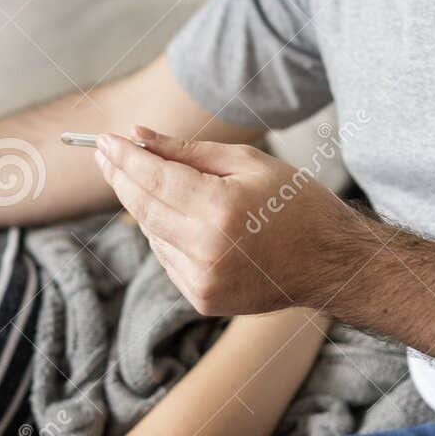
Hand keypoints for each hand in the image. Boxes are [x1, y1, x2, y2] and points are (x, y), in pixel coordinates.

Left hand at [91, 124, 352, 315]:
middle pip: (143, 206)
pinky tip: (179, 216)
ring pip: (150, 232)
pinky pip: (165, 257)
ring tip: (149, 178)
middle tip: (104, 153)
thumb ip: (187, 150)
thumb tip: (138, 136)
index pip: (155, 178)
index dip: (125, 157)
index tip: (105, 140)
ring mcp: (203, 280)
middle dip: (120, 176)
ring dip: (144, 204)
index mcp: (221, 209)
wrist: (329, 262)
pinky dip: (163, 233)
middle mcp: (207, 249)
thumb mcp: (247, 163)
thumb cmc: (294, 203)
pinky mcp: (202, 299)